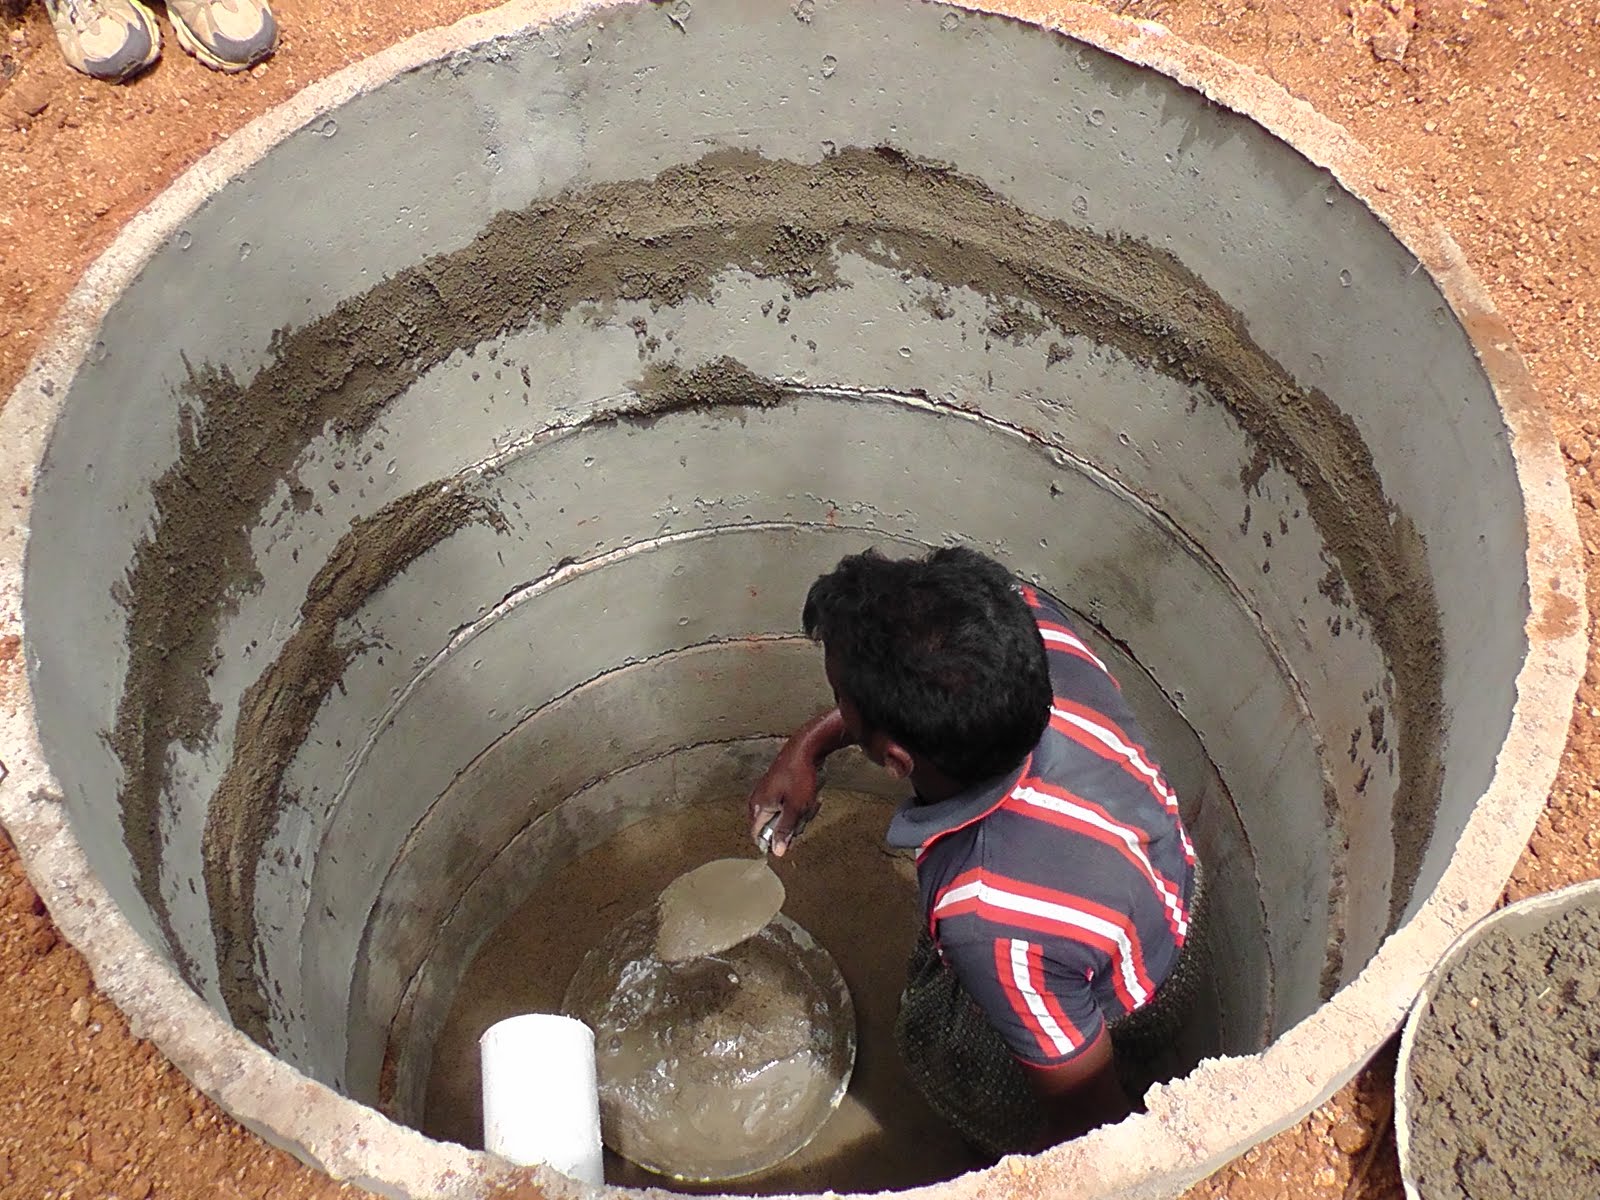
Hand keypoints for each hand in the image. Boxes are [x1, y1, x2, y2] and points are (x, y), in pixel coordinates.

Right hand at [746, 743, 820, 857]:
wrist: (805, 748)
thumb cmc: (799, 777)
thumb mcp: (795, 808)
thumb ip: (784, 831)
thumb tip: (775, 853)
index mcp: (758, 806)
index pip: (758, 835)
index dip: (774, 841)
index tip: (792, 836)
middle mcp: (758, 800)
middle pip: (773, 827)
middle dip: (792, 824)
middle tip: (805, 813)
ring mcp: (768, 793)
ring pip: (783, 816)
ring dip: (799, 814)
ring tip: (810, 801)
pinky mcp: (778, 788)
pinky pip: (787, 806)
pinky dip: (799, 805)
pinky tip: (810, 796)